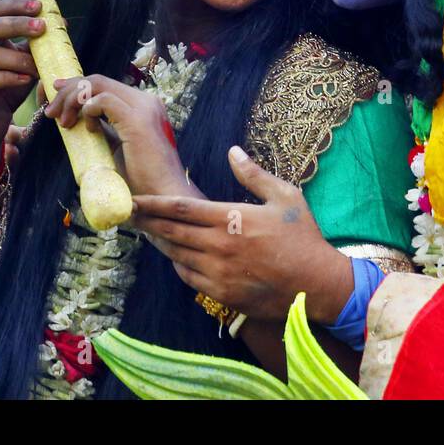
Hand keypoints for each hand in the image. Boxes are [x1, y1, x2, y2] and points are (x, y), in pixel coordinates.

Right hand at [0, 0, 44, 183]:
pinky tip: (26, 79)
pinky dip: (8, 78)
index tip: (39, 6)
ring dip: (18, 59)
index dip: (15, 6)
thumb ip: (36, 44)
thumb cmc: (7, 87)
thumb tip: (63, 22)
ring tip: (38, 65)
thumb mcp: (24, 62)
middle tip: (42, 28)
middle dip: (17, 26)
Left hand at [43, 74, 197, 198]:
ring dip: (72, 100)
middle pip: (97, 80)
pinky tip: (87, 129)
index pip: (103, 84)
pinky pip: (103, 100)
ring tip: (62, 122)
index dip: (75, 86)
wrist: (164, 199)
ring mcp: (144, 108)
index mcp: (142, 105)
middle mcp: (146, 101)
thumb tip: (77, 118)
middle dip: (67, 91)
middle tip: (50, 111)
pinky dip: (88, 111)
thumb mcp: (115, 147)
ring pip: (97, 84)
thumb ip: (103, 129)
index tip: (54, 96)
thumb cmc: (140, 180)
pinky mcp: (138, 120)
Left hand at [131, 146, 352, 322]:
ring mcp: (218, 273)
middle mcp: (219, 246)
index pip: (180, 208)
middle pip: (170, 232)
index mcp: (231, 218)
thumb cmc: (303, 237)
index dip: (152, 203)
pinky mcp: (221, 293)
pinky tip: (175, 254)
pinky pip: (188, 277)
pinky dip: (178, 264)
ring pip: (177, 255)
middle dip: (145, 222)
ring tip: (147, 231)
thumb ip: (254, 174)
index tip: (132, 199)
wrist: (317, 285)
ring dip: (160, 242)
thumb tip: (232, 151)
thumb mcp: (285, 197)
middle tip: (126, 214)